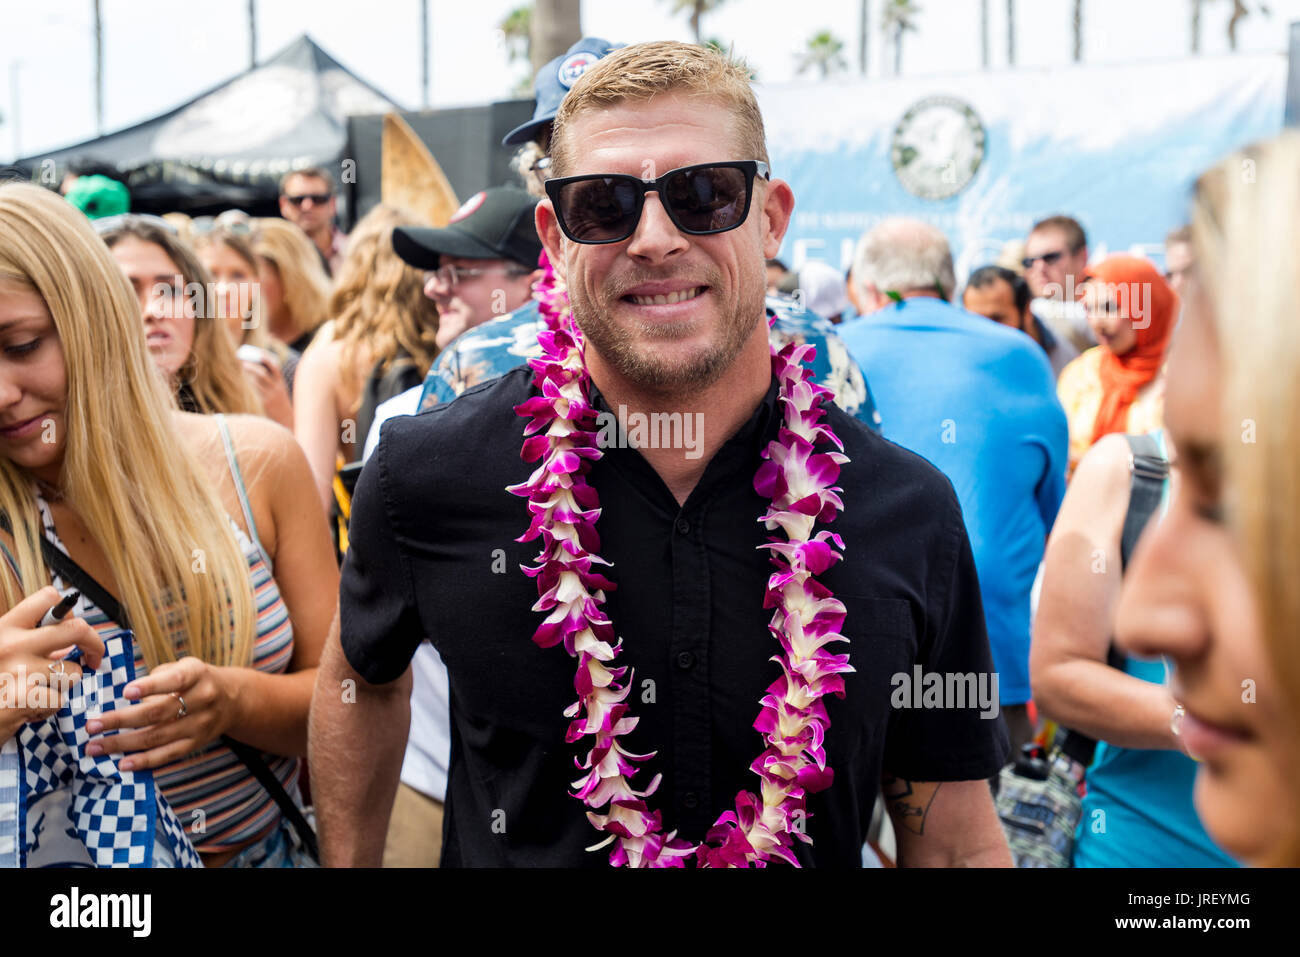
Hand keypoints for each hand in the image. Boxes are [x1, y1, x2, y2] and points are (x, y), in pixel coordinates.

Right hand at [0, 586, 104, 740]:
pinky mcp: (25, 697)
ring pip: (72, 671)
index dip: (69, 612)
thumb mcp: (2, 652)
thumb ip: (30, 642)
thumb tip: (69, 640)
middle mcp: (11, 644)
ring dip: (61, 685)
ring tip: (35, 692)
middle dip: (94, 644)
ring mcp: (19, 670)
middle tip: (94, 658)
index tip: (71, 627)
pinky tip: (27, 709)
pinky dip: (48, 708)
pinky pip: (60, 699)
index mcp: (4, 628)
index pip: (48, 598)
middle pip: (77, 629)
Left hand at [85, 656, 238, 770]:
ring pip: (158, 737)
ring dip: (123, 743)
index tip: (126, 692)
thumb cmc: (195, 680)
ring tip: (94, 747)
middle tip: (91, 725)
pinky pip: (167, 756)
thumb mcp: (183, 667)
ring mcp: (200, 725)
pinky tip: (122, 764)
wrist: (232, 699)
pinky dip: (144, 761)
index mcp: (197, 674)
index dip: (151, 686)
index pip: (174, 680)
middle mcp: (202, 699)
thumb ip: (157, 679)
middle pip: (159, 712)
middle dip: (121, 720)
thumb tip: (117, 698)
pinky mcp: (195, 744)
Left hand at [242, 358, 293, 429]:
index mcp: (281, 381)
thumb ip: (270, 378)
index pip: (274, 366)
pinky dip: (249, 383)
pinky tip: (245, 378)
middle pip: (262, 373)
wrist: (287, 418)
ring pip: (256, 381)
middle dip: (252, 365)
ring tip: (243, 367)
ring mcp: (270, 395)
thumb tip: (254, 365)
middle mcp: (277, 387)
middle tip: (243, 361)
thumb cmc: (280, 401)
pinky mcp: (265, 402)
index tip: (257, 351)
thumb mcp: (279, 388)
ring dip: (248, 374)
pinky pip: (255, 390)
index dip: (266, 357)